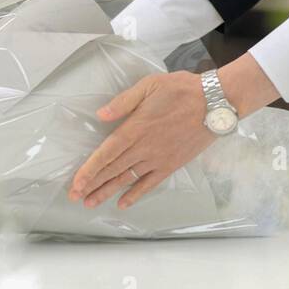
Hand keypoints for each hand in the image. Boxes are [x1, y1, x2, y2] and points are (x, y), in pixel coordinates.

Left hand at [68, 71, 216, 210]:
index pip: (107, 153)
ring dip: (107, 192)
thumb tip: (101, 114)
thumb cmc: (182, 90)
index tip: (76, 183)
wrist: (214, 103)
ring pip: (127, 179)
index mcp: (136, 127)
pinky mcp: (171, 164)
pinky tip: (123, 203)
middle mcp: (144, 148)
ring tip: (90, 203)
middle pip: (113, 170)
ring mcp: (158, 159)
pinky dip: (135, 194)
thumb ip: (124, 102)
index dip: (90, 170)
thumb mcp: (150, 85)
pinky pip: (150, 183)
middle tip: (74, 197)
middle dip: (92, 184)